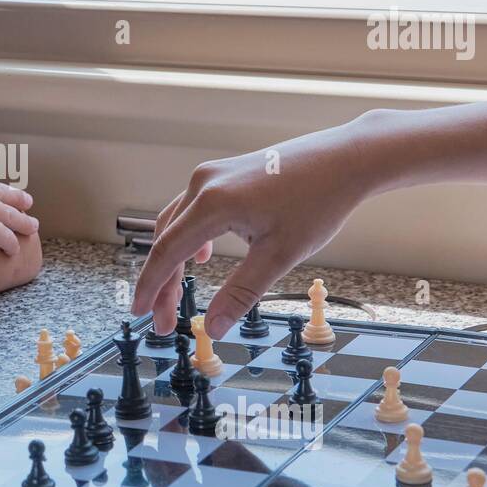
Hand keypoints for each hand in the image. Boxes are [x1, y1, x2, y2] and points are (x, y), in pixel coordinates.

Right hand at [132, 117, 377, 337]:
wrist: (345, 158)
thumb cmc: (318, 202)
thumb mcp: (280, 255)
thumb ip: (241, 293)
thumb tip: (214, 328)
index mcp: (212, 203)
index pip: (166, 252)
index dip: (151, 288)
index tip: (141, 315)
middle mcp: (203, 184)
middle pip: (166, 240)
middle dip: (162, 283)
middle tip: (163, 320)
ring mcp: (211, 175)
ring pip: (175, 224)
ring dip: (172, 260)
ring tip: (175, 293)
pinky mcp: (223, 174)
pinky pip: (191, 210)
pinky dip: (187, 237)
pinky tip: (202, 256)